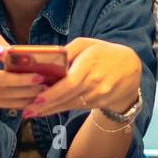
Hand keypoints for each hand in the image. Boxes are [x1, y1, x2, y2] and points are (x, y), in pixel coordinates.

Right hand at [0, 32, 45, 111]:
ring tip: (42, 90)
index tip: (5, 52)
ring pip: (3, 94)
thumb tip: (23, 53)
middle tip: (40, 78)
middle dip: (21, 80)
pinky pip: (2, 104)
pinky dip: (19, 103)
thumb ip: (0, 42)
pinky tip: (32, 100)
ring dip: (24, 94)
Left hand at [24, 38, 141, 118]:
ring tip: (32, 113)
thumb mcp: (88, 44)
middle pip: (67, 97)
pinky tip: (47, 111)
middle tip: (27, 111)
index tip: (36, 99)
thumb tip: (46, 58)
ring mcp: (98, 95)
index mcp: (90, 64)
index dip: (53, 93)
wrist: (131, 70)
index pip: (69, 83)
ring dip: (50, 110)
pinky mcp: (98, 103)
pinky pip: (76, 107)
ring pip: (70, 105)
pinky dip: (60, 109)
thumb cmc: (105, 53)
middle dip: (45, 105)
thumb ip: (68, 50)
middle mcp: (95, 82)